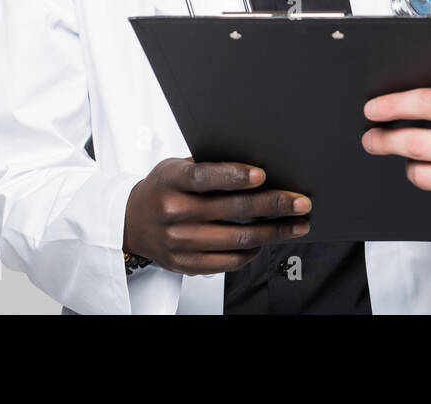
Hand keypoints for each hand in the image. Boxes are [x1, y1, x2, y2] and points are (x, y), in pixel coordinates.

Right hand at [123, 158, 311, 274]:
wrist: (130, 222)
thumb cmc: (163, 188)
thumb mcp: (176, 167)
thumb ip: (209, 166)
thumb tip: (257, 166)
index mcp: (171, 181)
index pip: (205, 177)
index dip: (234, 176)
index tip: (263, 175)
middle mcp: (174, 212)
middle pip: (231, 209)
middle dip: (273, 205)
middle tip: (301, 202)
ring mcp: (179, 242)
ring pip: (237, 239)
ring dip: (273, 232)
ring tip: (297, 224)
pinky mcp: (185, 264)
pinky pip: (228, 261)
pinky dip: (252, 251)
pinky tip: (267, 241)